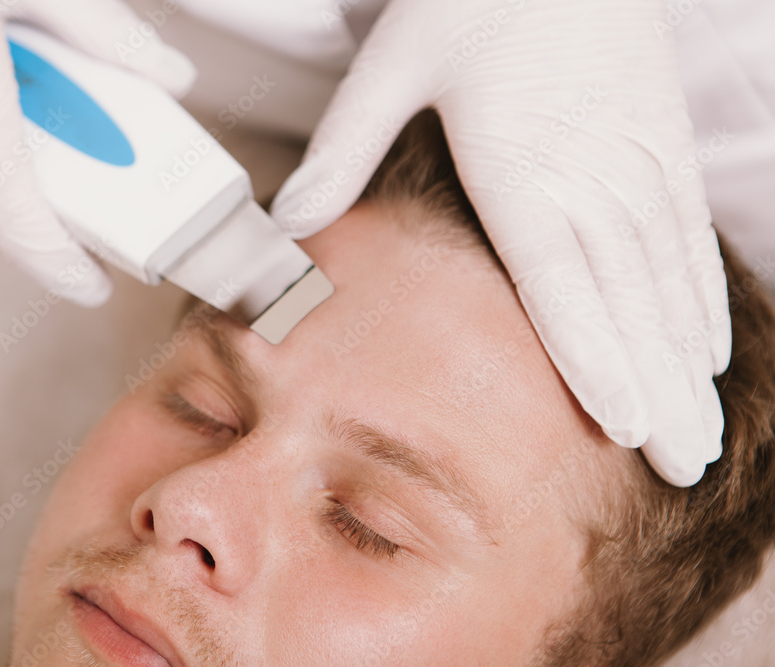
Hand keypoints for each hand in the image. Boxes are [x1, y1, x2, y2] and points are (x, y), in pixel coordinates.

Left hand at [271, 0, 730, 485]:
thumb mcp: (394, 63)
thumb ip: (346, 149)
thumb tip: (288, 222)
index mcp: (522, 172)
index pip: (564, 288)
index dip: (596, 363)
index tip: (623, 430)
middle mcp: (591, 180)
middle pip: (630, 306)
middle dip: (659, 394)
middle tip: (685, 468)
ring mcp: (636, 164)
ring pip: (670, 284)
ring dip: (687, 365)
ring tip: (702, 433)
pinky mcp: (660, 145)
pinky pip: (688, 240)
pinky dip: (701, 301)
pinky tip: (707, 348)